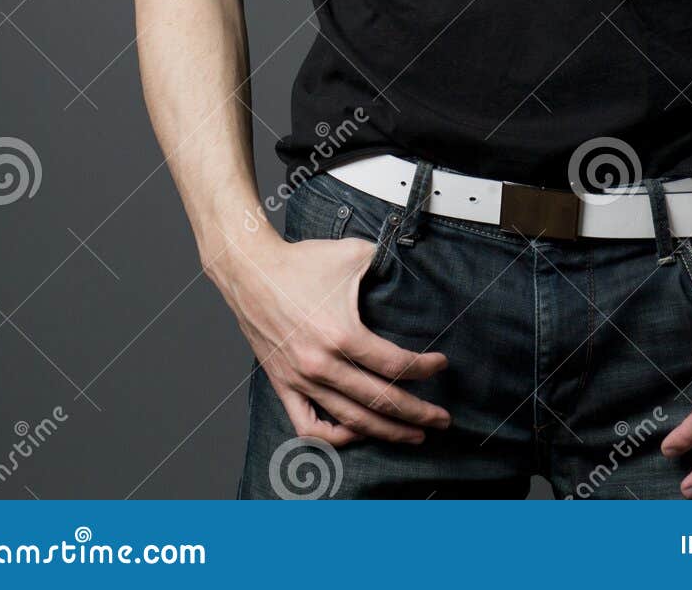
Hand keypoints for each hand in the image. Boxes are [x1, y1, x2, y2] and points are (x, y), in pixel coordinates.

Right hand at [211, 227, 450, 446]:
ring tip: (412, 434)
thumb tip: (413, 271)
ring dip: (387, 431)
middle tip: (442, 420)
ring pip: (352, 421)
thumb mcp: (354, 254)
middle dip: (418, 414)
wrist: (249, 269)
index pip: (395, 365)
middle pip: (380, 402)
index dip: (424, 369)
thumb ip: (387, 265)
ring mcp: (300, 379)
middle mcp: (321, 365)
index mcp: (341, 334)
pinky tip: (357, 432)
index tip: (441, 366)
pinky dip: (335, 437)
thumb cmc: (301, 262)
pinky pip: (309, 426)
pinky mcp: (283, 384)